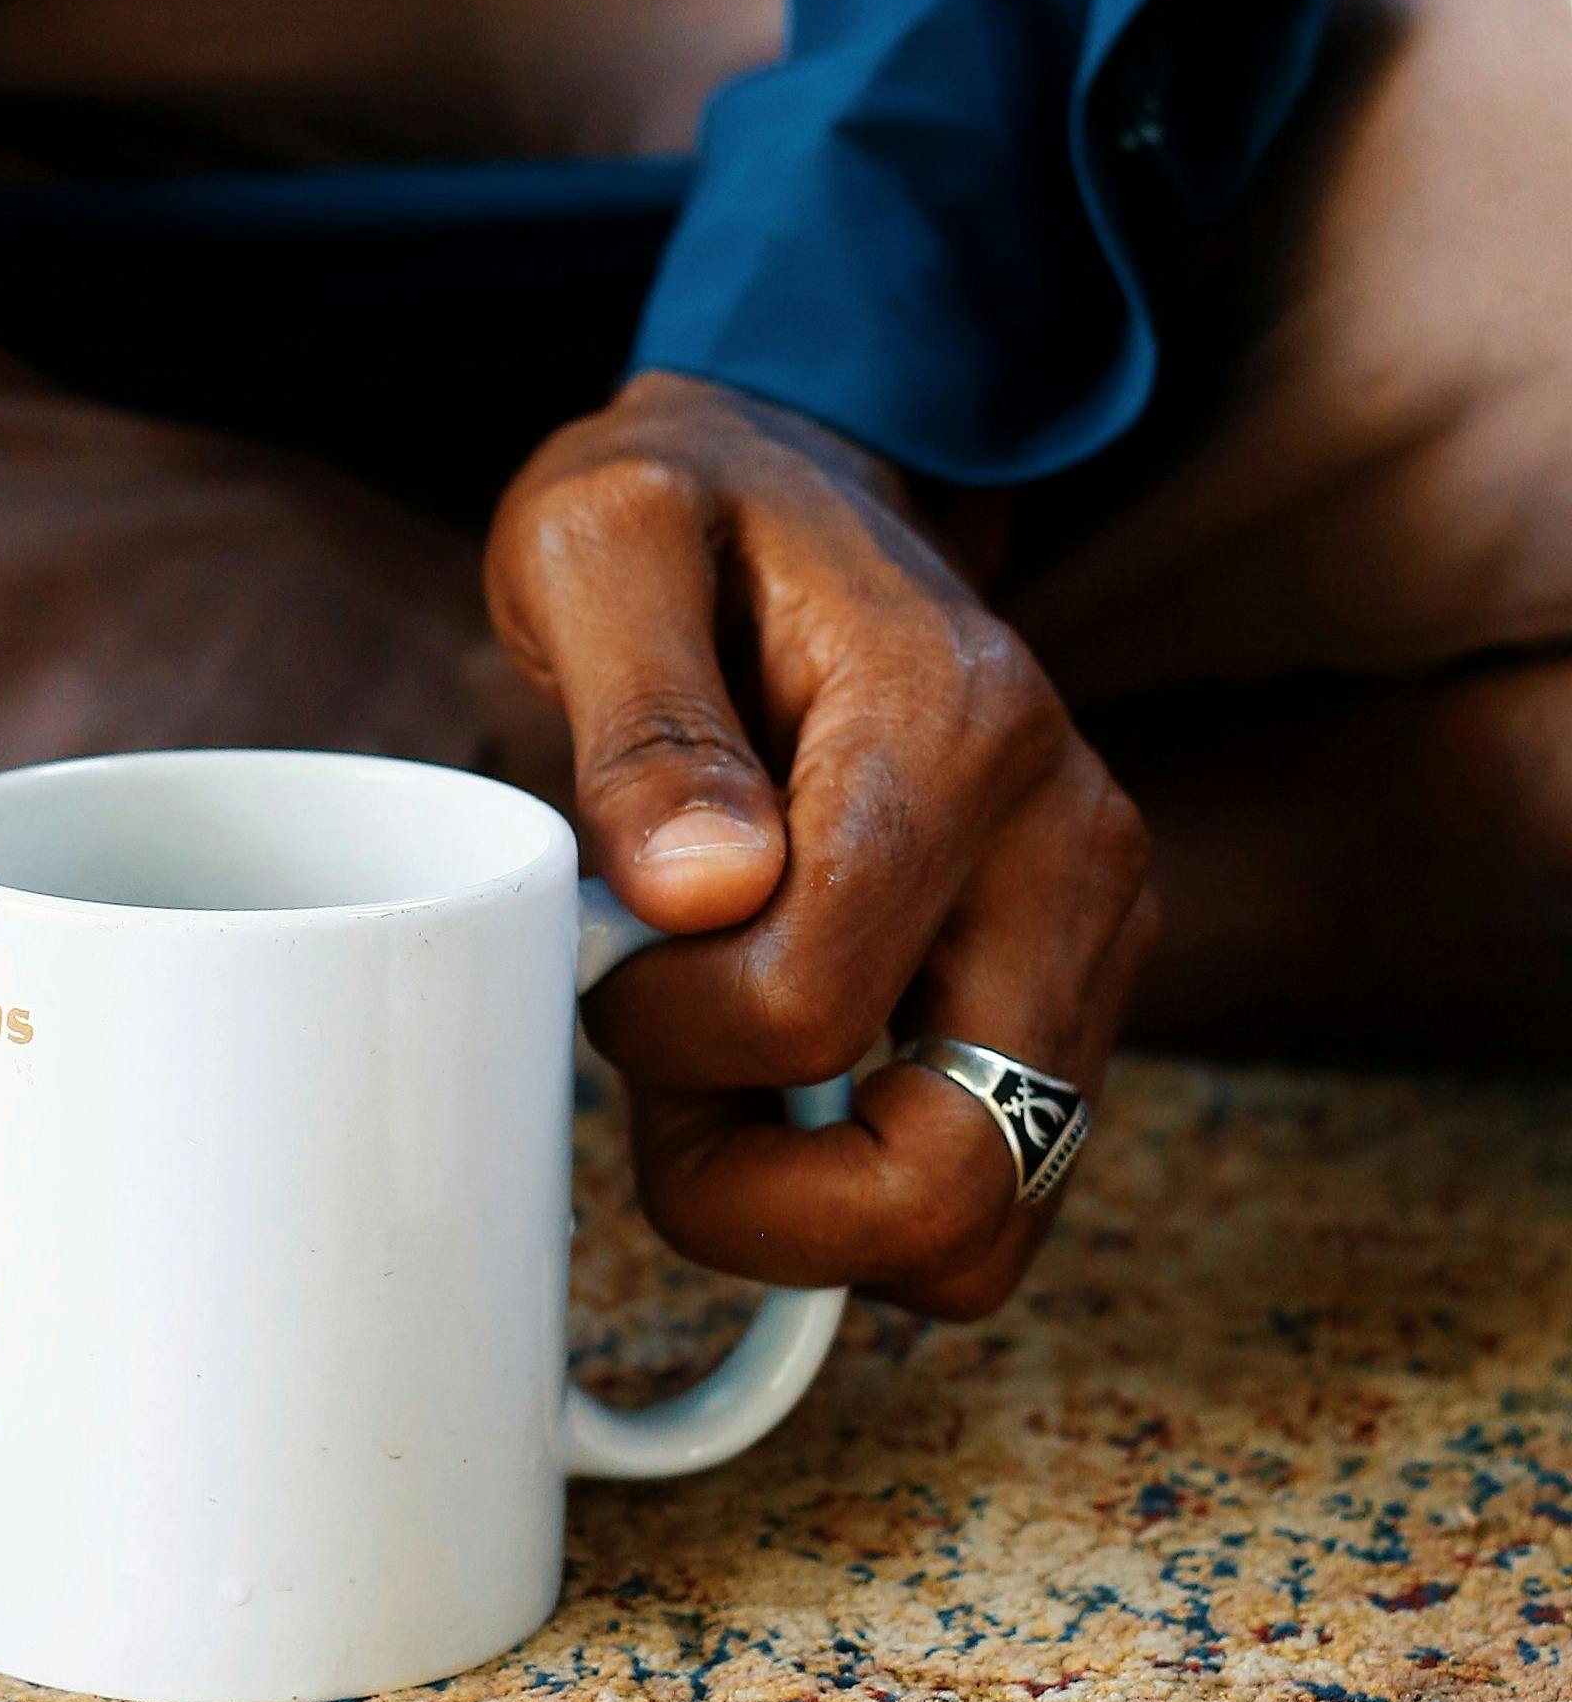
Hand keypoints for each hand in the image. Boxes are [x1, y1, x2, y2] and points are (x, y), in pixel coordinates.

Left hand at [485, 371, 1154, 1316]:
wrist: (799, 482)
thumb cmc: (684, 517)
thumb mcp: (604, 547)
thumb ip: (642, 717)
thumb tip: (699, 895)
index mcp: (958, 734)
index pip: (803, 1012)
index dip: (660, 1035)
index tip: (606, 952)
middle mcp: (1070, 845)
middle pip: (955, 1177)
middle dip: (766, 1199)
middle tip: (664, 1089)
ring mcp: (1096, 929)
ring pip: (988, 1219)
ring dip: (817, 1209)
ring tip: (720, 1074)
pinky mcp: (1081, 987)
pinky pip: (995, 1187)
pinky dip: (871, 1190)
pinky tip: (786, 1084)